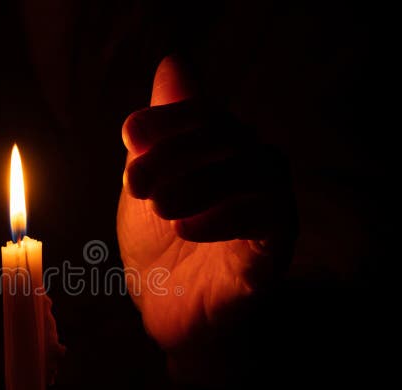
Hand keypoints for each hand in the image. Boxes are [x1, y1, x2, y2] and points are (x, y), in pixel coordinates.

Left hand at [117, 57, 295, 358]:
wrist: (168, 313)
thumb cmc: (158, 245)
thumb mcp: (146, 184)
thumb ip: (157, 135)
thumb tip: (174, 64)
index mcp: (220, 152)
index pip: (206, 113)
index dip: (169, 117)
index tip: (129, 134)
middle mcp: (252, 173)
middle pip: (231, 135)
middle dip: (177, 151)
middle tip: (135, 180)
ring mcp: (268, 211)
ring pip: (255, 172)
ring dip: (201, 181)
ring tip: (160, 205)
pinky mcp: (272, 252)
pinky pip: (267, 222)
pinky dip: (224, 218)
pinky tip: (186, 228)